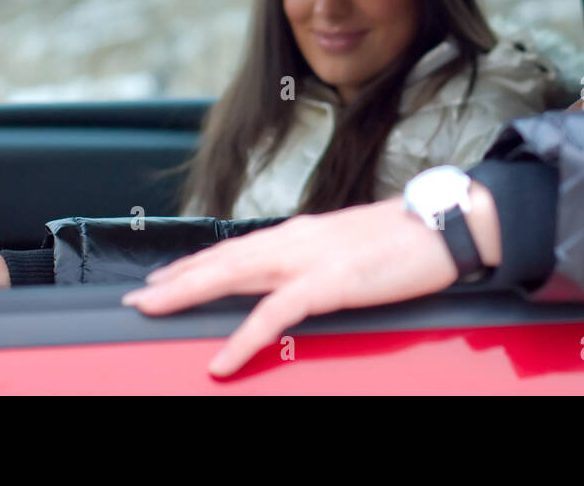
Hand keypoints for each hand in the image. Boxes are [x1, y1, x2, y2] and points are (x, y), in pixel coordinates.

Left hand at [121, 184, 501, 376]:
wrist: (445, 225)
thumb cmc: (406, 240)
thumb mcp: (351, 248)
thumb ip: (319, 261)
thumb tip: (297, 282)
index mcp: (303, 232)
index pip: (237, 247)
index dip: (197, 264)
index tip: (164, 277)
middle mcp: (298, 238)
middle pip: (223, 258)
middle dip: (177, 278)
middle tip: (138, 296)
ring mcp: (310, 257)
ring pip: (234, 273)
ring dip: (189, 292)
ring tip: (154, 308)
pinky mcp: (329, 281)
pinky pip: (274, 313)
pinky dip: (243, 336)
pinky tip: (222, 358)